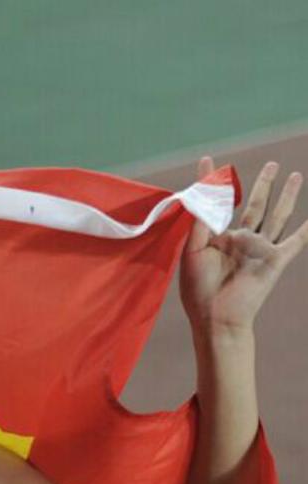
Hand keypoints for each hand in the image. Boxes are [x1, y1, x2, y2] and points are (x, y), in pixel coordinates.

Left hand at [180, 157, 307, 333]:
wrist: (216, 317)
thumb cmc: (198, 288)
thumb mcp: (193, 250)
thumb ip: (199, 220)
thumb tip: (199, 189)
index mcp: (218, 238)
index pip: (219, 204)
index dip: (215, 183)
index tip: (209, 160)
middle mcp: (241, 240)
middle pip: (256, 205)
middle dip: (264, 185)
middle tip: (272, 165)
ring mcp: (259, 249)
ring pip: (278, 215)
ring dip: (287, 196)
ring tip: (295, 175)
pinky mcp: (275, 260)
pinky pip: (297, 241)